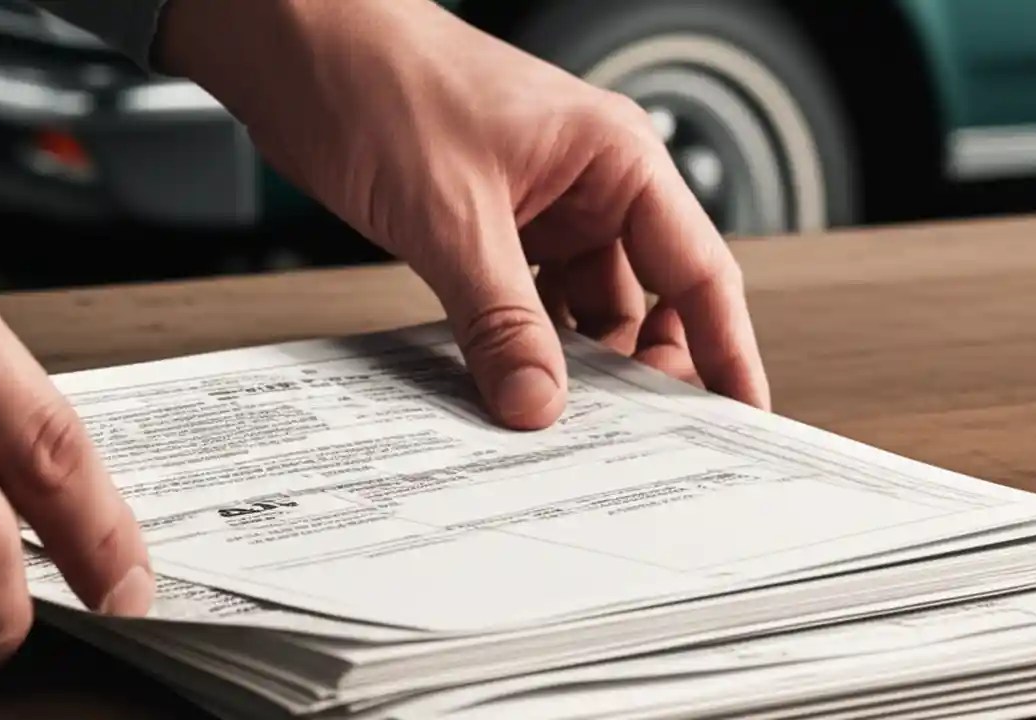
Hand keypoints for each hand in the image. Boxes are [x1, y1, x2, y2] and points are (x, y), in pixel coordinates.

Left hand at [162, 0, 769, 428]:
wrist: (295, 45)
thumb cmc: (382, 79)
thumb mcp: (452, 216)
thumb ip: (499, 319)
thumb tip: (537, 402)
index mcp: (614, 160)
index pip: (697, 271)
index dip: (725, 349)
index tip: (740, 415)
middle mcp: (586, 184)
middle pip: (643, 300)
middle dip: (638, 370)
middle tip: (623, 438)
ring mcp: (536, 206)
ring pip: (577, 309)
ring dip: (567, 363)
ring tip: (556, 421)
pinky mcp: (485, 224)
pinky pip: (521, 302)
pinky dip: (517, 343)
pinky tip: (504, 381)